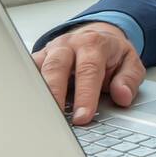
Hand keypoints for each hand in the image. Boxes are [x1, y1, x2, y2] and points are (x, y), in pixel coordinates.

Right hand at [32, 21, 146, 124]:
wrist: (97, 36)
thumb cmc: (111, 54)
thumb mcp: (130, 62)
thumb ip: (129, 79)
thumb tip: (122, 96)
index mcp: (93, 44)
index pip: (88, 70)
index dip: (85, 95)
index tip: (83, 117)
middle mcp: (68, 45)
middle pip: (56, 67)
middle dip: (54, 94)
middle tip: (56, 120)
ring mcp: (50, 51)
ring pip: (36, 69)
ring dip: (37, 93)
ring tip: (39, 117)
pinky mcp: (38, 60)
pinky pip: (26, 72)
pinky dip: (25, 89)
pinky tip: (27, 108)